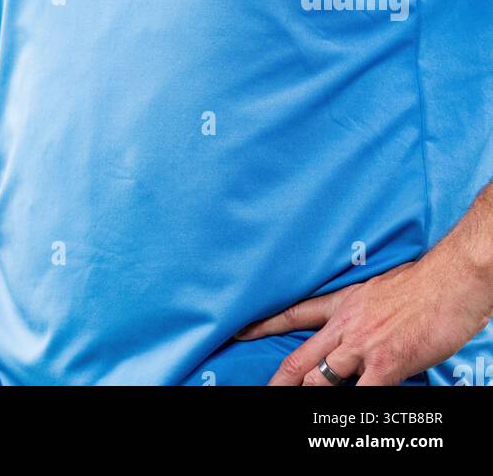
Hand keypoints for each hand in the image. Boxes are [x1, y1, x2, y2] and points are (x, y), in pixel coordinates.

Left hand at [232, 241, 492, 385]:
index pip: (294, 313)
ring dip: (313, 393)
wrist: (449, 281)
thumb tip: (356, 326)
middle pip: (300, 358)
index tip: (240, 332)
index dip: (264, 325)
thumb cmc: (422, 283)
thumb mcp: (378, 287)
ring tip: (305, 398)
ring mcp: (363, 347)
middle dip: (279, 380)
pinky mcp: (385, 365)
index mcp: (344, 303)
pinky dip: (353, 404)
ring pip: (322, 380)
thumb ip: (361, 308)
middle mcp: (346, 326)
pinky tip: (350, 407)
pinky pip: (360, 396)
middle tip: (266, 391)